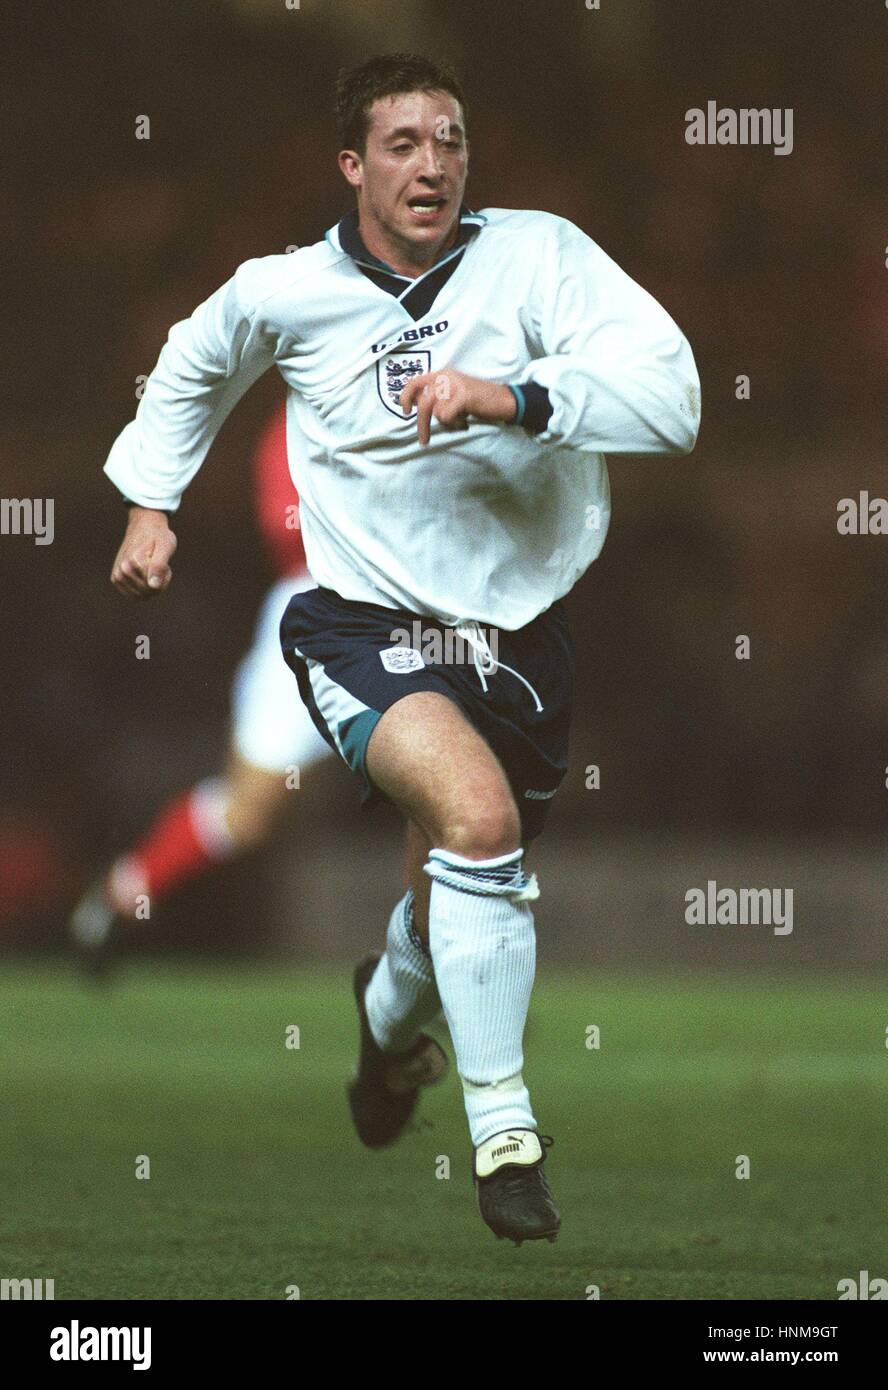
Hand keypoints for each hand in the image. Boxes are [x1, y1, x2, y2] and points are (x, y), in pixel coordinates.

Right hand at [111, 506, 176, 597]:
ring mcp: (117, 576)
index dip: (165, 578)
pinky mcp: (116, 579)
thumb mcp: (166, 546)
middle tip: (160, 565)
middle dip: (158, 583)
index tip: (165, 563)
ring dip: (151, 586)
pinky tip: (145, 574)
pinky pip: (134, 595)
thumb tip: (153, 586)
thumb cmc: (158, 536)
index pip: (155, 588)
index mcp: (133, 563)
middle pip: (147, 593)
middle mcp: (122, 570)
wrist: (144, 526)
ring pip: (141, 596)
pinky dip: (142, 589)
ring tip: (152, 568)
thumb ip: (160, 565)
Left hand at [399, 369, 517, 445]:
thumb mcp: (454, 393)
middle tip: (424, 440)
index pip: (415, 382)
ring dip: (447, 424)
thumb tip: (415, 405)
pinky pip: (446, 417)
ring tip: (460, 423)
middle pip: (423, 404)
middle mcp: (446, 377)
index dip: (405, 397)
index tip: (405, 411)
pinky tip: (466, 422)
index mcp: (442, 374)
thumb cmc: (479, 401)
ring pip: (435, 413)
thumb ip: (437, 396)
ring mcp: (455, 385)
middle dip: (422, 425)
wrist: (504, 400)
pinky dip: (456, 425)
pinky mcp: (463, 395)